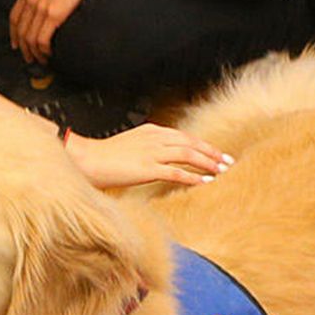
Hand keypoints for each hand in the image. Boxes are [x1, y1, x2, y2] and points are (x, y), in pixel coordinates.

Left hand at [11, 0, 99, 62]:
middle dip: (24, 48)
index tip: (17, 44)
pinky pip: (42, 40)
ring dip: (35, 53)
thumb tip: (48, 0)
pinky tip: (50, 53)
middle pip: (21, 31)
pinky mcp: (54, 14)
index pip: (15, 17)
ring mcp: (41, 7)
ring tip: (42, 60)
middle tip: (30, 59)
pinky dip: (44, 50)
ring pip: (30, 39)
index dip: (15, 34)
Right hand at [68, 122, 230, 188]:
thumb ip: (148, 149)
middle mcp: (155, 139)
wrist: (87, 160)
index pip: (184, 136)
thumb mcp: (130, 146)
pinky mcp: (147, 168)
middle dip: (212, 152)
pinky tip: (204, 183)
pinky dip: (192, 177)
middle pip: (191, 143)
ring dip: (207, 163)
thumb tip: (160, 159)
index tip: (216, 153)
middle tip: (227, 162)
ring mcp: (151, 153)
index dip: (203, 145)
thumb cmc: (104, 157)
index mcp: (151, 131)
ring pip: (188, 155)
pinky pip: (176, 173)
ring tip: (221, 171)